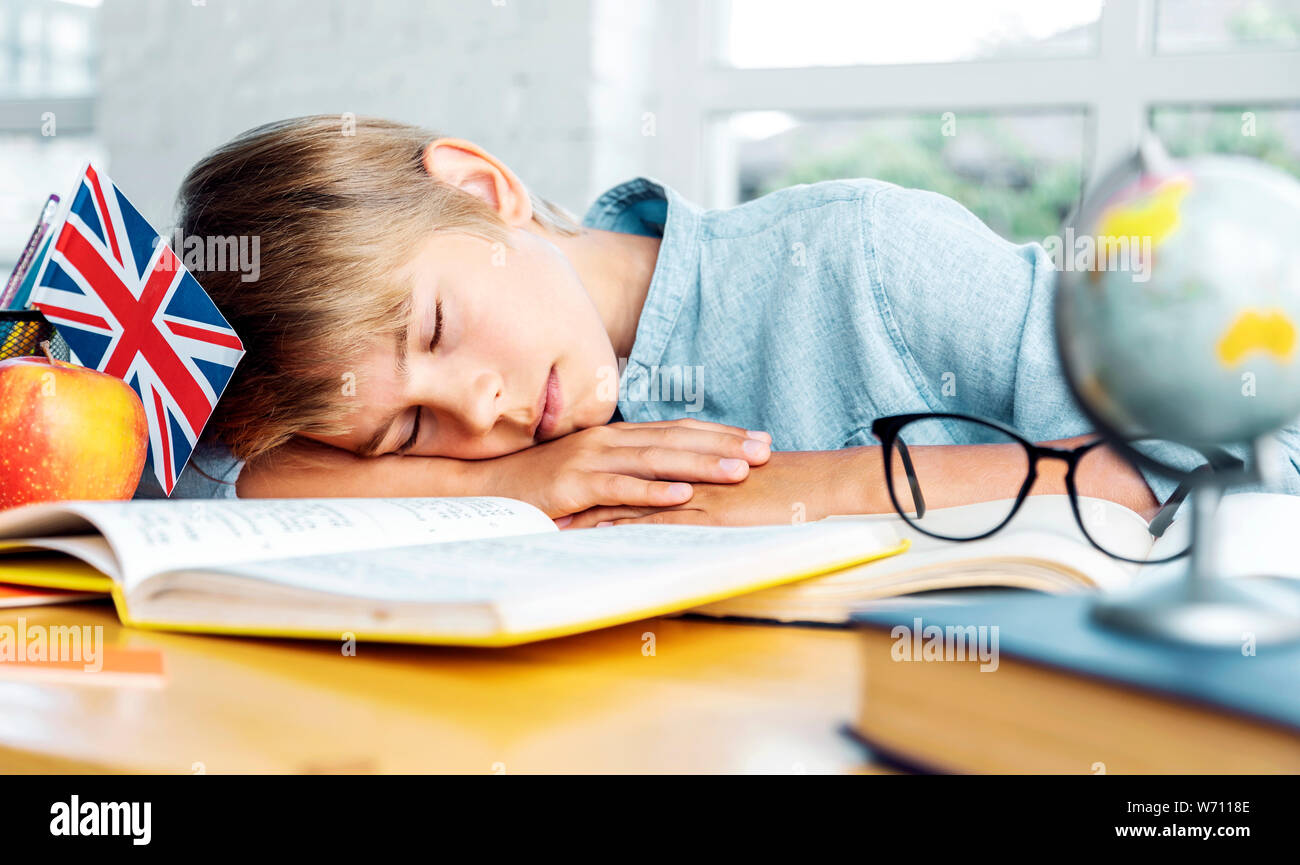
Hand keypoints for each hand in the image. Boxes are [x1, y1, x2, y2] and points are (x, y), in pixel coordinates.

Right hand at [478, 418, 771, 518]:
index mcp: (616, 437)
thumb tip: (670, 480)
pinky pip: (619, 488)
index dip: (720, 433)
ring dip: (700, 465)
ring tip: (739, 472)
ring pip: (655, 460)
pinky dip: (652, 493)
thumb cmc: (540, 486)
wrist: (484, 488)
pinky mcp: (572, 485)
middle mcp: (607, 441)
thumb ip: (626, 471)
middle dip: (725, 444)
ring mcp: (589, 460)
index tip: (759, 439)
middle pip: (676, 439)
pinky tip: (682, 496)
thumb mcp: (590, 474)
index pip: (677, 430)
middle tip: (766, 451)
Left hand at [564, 449, 886, 527]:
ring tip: (553, 523)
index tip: (569, 486)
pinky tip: (596, 535)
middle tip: (543, 499)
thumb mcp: (748, 482)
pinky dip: (622, 528)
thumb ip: (721, 482)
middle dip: (581, 489)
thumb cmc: (794, 487)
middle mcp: (687, 473)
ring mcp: (693, 492)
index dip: (603, 474)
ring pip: (629, 500)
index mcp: (695, 462)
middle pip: (622, 479)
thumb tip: (705, 491)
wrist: (824, 486)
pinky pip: (655, 522)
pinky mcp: (704, 515)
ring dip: (590, 512)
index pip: (638, 465)